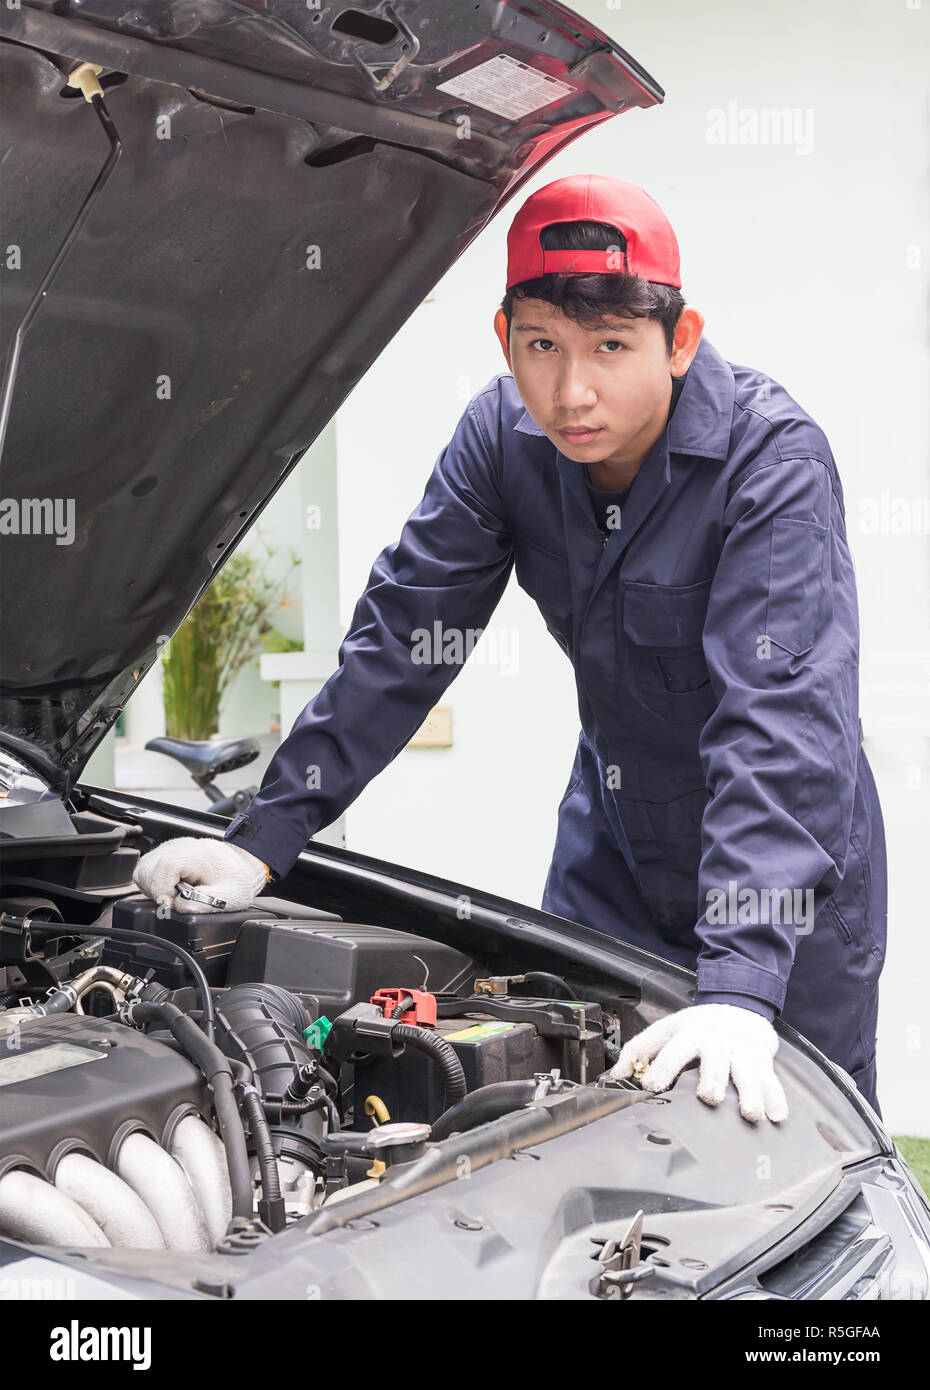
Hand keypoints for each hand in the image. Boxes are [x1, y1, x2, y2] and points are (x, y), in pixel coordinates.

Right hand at [132, 836, 268, 915]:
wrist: (241, 867)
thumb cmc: (237, 881)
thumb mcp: (230, 897)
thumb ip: (203, 904)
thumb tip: (177, 906)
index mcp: (199, 854)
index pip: (166, 865)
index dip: (163, 888)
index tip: (171, 903)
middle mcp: (182, 846)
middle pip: (148, 867)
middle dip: (156, 891)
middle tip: (173, 901)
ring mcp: (171, 847)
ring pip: (143, 868)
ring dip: (152, 887)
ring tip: (172, 896)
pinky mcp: (166, 853)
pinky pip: (147, 868)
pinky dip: (153, 883)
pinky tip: (169, 890)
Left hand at [610, 1003, 788, 1122]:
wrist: (739, 1007)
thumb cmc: (698, 1026)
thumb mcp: (666, 1030)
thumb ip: (640, 1051)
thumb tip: (615, 1075)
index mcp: (690, 1034)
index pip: (674, 1050)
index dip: (662, 1067)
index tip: (652, 1087)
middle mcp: (717, 1042)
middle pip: (715, 1060)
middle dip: (712, 1079)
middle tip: (709, 1098)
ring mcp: (742, 1051)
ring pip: (747, 1073)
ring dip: (750, 1093)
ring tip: (750, 1114)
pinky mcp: (763, 1061)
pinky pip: (771, 1080)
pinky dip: (776, 1098)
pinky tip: (777, 1116)